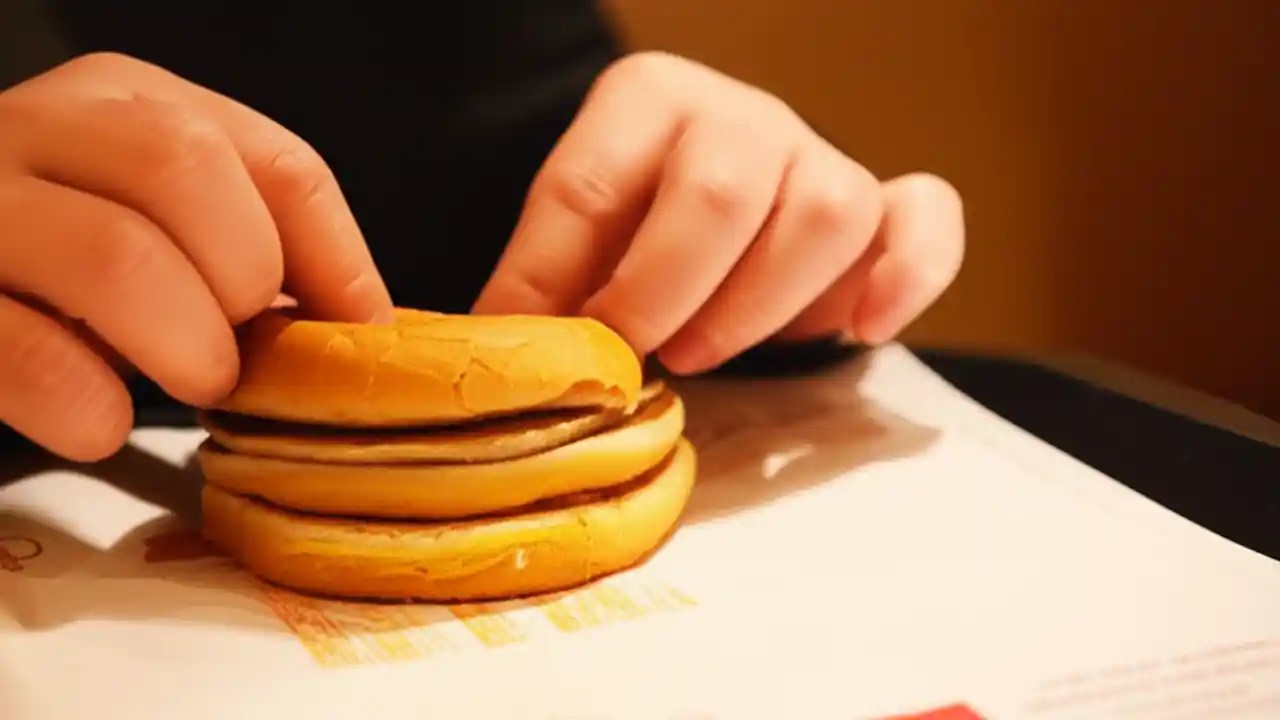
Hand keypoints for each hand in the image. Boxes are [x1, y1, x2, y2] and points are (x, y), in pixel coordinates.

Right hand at [0, 52, 393, 460]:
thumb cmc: (51, 263)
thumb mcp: (146, 220)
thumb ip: (233, 245)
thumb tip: (355, 326)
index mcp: (129, 102)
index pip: (279, 162)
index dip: (339, 261)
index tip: (359, 337)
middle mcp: (44, 126)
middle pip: (190, 170)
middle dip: (243, 283)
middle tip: (236, 355)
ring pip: (117, 255)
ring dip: (185, 344)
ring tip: (188, 385)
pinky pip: (26, 352)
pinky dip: (87, 403)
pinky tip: (100, 422)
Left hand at [473, 52, 963, 372]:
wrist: (715, 223)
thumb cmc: (635, 239)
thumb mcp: (575, 251)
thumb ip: (539, 288)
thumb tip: (487, 357)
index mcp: (645, 100)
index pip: (589, 185)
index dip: (560, 282)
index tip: (557, 355)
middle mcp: (741, 116)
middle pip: (720, 191)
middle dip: (665, 293)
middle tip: (638, 356)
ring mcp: (820, 155)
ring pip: (824, 211)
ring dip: (758, 305)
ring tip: (703, 351)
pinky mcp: (885, 209)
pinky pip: (927, 218)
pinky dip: (908, 275)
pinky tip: (865, 329)